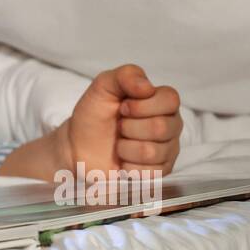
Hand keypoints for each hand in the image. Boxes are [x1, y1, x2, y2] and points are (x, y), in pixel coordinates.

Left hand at [63, 64, 181, 176]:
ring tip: (119, 144)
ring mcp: (168, 150)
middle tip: (119, 127)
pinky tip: (124, 161)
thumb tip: (147, 87)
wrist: (78, 145)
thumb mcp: (103, 86)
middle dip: (129, 127)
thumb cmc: (94, 114)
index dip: (142, 105)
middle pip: (161, 127)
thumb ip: (125, 76)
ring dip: (126, 148)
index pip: (170, 100)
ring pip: (152, 151)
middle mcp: (170, 125)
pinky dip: (128, 167)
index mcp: (161, 101)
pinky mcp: (160, 172)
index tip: (122, 107)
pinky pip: (150, 173)